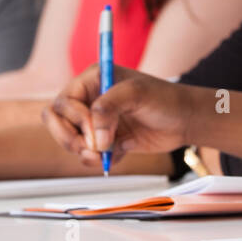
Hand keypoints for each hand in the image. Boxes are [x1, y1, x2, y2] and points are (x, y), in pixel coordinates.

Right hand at [43, 63, 199, 168]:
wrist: (185, 120)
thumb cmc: (164, 99)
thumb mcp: (137, 94)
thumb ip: (109, 107)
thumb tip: (95, 138)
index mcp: (92, 80)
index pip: (64, 101)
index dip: (75, 119)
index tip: (96, 131)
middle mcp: (90, 99)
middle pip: (56, 120)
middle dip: (68, 138)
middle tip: (89, 149)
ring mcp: (96, 121)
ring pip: (70, 140)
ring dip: (83, 152)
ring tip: (104, 155)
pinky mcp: (106, 140)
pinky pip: (89, 155)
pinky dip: (99, 160)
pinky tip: (121, 153)